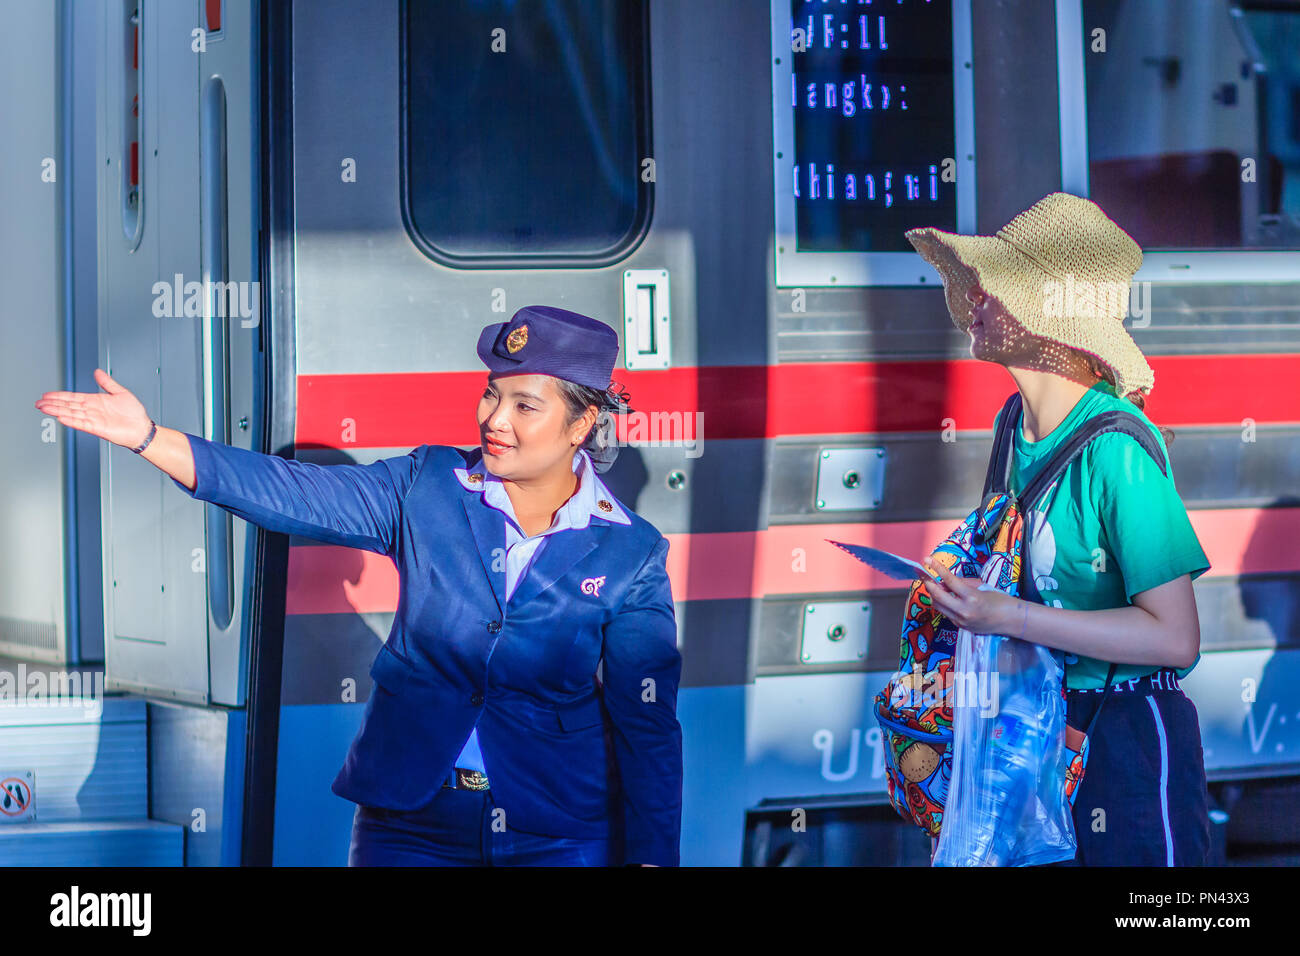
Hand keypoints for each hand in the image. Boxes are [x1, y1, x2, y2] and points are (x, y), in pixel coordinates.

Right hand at [34, 368, 152, 448]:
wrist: (142, 428)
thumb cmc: (134, 414)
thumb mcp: (120, 392)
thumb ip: (107, 383)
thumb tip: (98, 372)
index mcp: (95, 401)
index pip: (73, 397)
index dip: (59, 396)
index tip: (46, 395)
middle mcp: (92, 411)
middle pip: (68, 406)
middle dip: (52, 403)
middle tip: (38, 403)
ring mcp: (94, 419)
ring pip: (71, 414)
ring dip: (57, 411)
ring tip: (44, 408)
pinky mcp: (98, 428)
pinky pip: (82, 423)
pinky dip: (71, 420)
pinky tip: (61, 417)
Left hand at [921, 555, 1021, 635]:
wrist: (1011, 620)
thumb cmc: (999, 600)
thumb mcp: (981, 586)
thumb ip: (962, 583)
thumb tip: (945, 580)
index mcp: (972, 597)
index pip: (949, 580)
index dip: (936, 568)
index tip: (927, 560)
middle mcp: (964, 610)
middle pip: (937, 595)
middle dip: (928, 583)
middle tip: (925, 575)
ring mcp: (961, 621)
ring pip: (937, 605)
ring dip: (934, 594)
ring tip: (937, 585)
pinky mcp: (960, 626)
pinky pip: (945, 612)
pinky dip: (943, 603)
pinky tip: (947, 597)